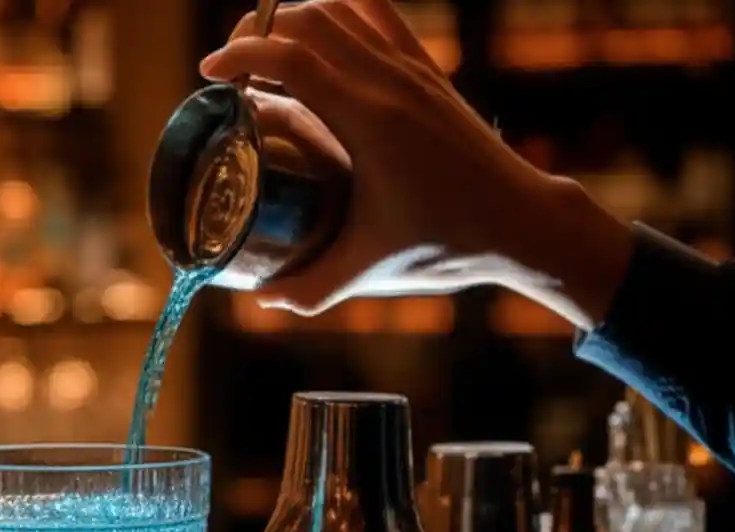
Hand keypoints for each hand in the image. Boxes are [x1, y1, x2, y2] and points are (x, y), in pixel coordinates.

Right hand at [201, 0, 633, 328]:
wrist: (522, 223)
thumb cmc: (449, 245)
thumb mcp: (370, 269)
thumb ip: (309, 288)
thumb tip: (262, 299)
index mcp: (370, 120)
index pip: (292, 56)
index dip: (242, 54)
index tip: (211, 75)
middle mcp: (390, 82)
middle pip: (308, 19)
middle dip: (258, 30)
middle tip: (231, 65)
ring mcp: (413, 70)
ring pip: (341, 8)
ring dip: (296, 17)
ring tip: (268, 51)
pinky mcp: (429, 71)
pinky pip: (377, 15)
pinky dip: (340, 12)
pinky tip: (321, 39)